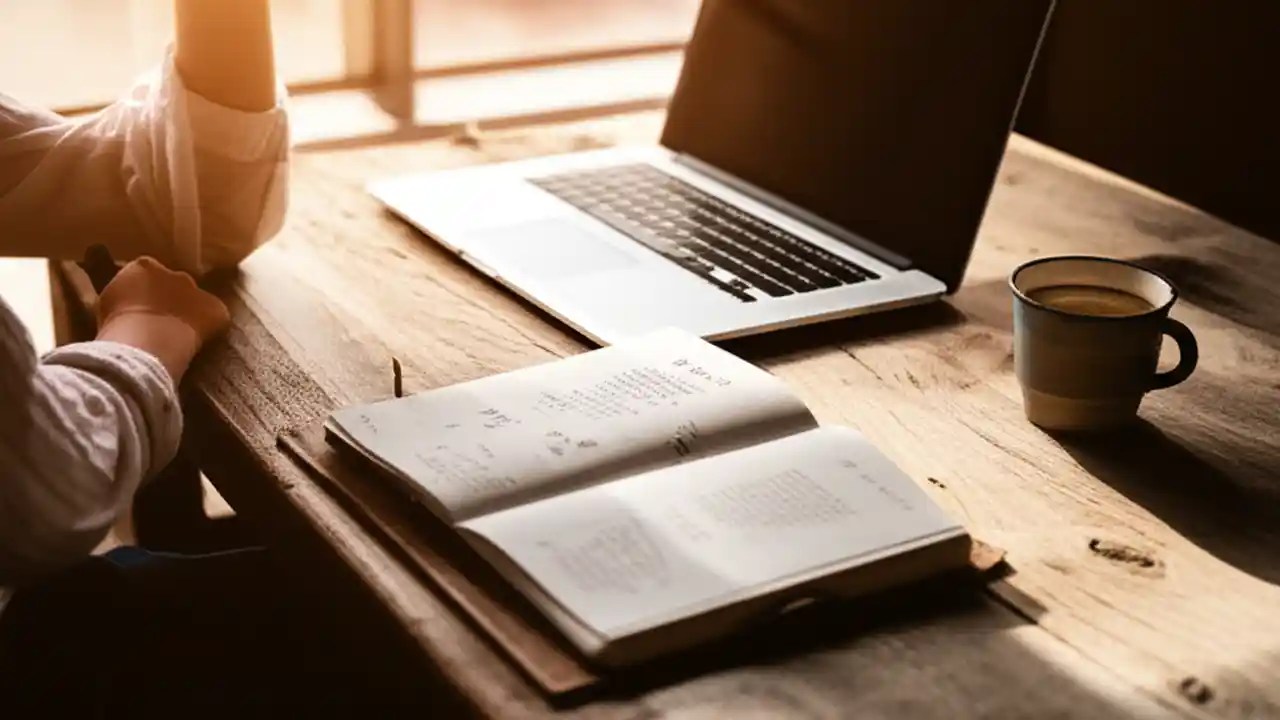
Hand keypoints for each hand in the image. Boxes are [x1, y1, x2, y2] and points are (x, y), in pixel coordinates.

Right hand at [95, 257, 229, 383]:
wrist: (146, 340)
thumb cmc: (116, 326)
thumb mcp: (105, 303)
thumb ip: (120, 294)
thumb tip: (123, 298)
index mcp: (142, 266)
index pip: (146, 273)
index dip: (144, 292)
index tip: (140, 308)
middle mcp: (173, 272)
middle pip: (174, 284)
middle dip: (169, 299)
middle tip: (160, 323)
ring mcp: (198, 290)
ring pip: (196, 300)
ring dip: (190, 313)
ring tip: (178, 335)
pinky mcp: (216, 309)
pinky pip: (215, 317)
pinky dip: (210, 327)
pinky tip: (199, 342)